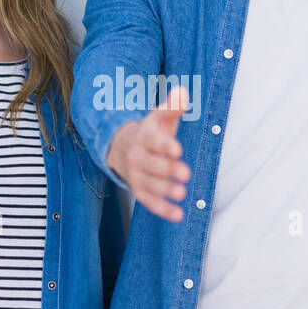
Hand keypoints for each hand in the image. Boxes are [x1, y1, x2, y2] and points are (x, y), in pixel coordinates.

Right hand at [106, 85, 190, 221]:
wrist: (121, 147)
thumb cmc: (150, 132)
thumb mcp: (159, 117)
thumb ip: (172, 106)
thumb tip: (183, 93)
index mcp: (143, 136)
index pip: (153, 141)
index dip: (164, 145)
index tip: (177, 150)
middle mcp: (136, 156)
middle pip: (151, 164)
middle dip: (168, 170)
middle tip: (186, 174)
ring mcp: (136, 175)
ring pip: (149, 184)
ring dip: (165, 190)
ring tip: (182, 194)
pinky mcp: (139, 191)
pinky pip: (149, 202)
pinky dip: (162, 209)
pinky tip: (178, 215)